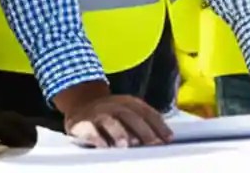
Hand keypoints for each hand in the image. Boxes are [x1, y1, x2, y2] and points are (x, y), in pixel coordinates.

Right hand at [55, 81, 172, 147]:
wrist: (81, 103)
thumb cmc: (111, 113)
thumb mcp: (128, 111)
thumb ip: (144, 122)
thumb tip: (166, 138)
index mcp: (128, 102)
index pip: (146, 112)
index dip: (158, 125)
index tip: (168, 139)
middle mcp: (114, 106)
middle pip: (130, 116)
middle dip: (143, 130)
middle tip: (152, 143)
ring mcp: (98, 114)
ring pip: (110, 121)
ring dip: (119, 132)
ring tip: (126, 145)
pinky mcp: (82, 123)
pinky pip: (88, 129)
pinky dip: (96, 137)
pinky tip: (103, 146)